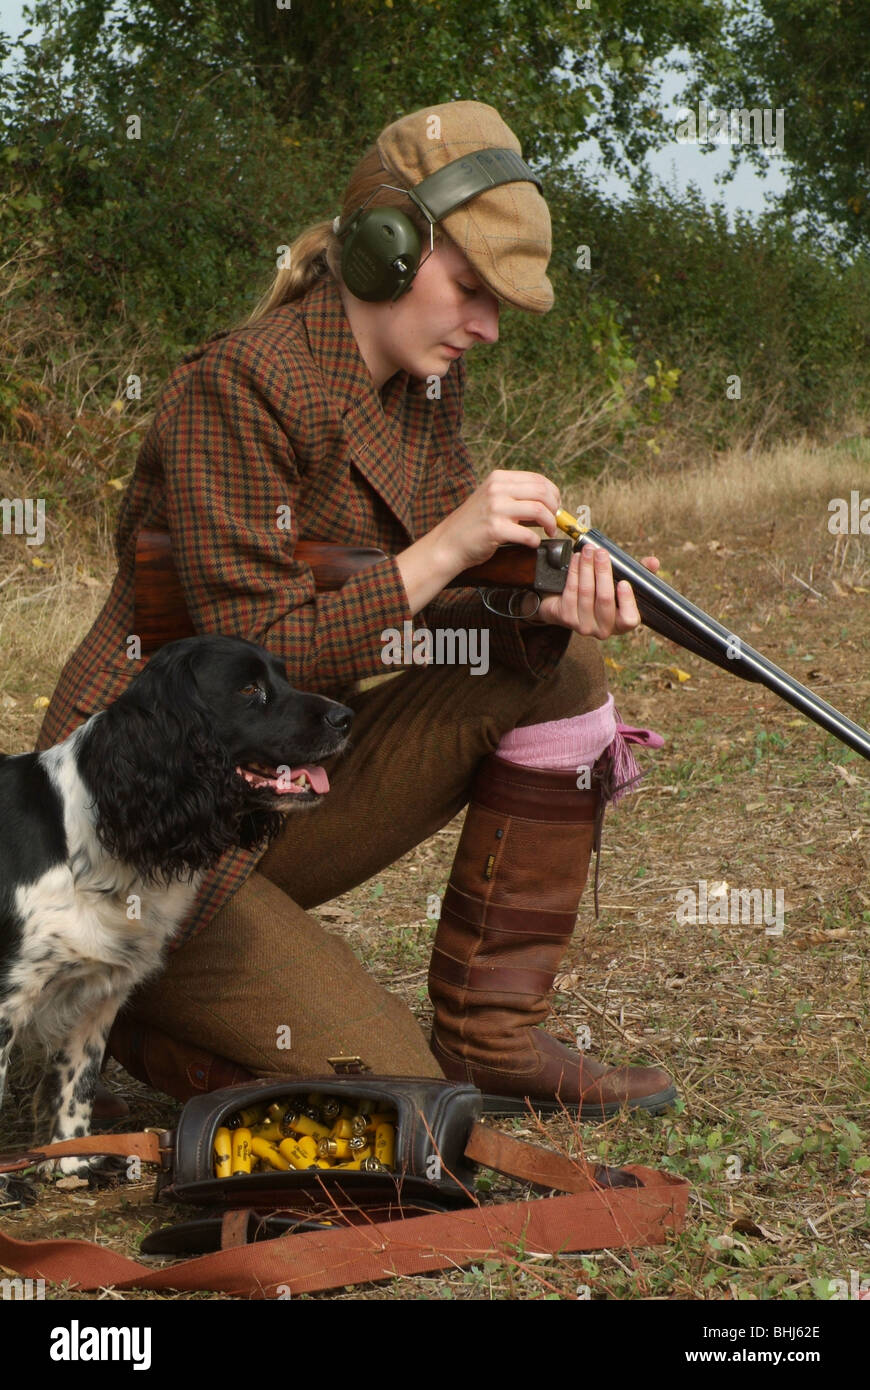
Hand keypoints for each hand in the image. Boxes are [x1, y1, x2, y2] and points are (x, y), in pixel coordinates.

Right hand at [432, 469, 560, 572]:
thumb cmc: (473, 524)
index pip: (538, 479)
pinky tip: (532, 543)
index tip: (556, 506)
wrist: (449, 543)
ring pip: (539, 510)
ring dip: (550, 524)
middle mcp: (497, 489)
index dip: (554, 493)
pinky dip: (535, 540)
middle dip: (555, 509)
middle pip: (542, 493)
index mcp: (498, 478)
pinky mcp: (495, 529)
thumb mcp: (492, 499)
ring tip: (548, 531)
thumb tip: (549, 503)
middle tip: (554, 521)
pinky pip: (528, 534)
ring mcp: (496, 508)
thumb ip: (516, 497)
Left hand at [524, 546, 660, 638]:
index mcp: (622, 624)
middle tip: (601, 553)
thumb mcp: (623, 585)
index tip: (624, 582)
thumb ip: (639, 574)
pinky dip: (574, 572)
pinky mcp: (567, 618)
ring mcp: (584, 626)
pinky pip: (571, 591)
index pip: (629, 619)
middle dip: (602, 572)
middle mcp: (604, 630)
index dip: (627, 601)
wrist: (571, 606)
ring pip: (586, 593)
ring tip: (588, 551)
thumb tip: (653, 562)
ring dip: (586, 567)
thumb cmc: (604, 594)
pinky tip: (576, 559)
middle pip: (604, 600)